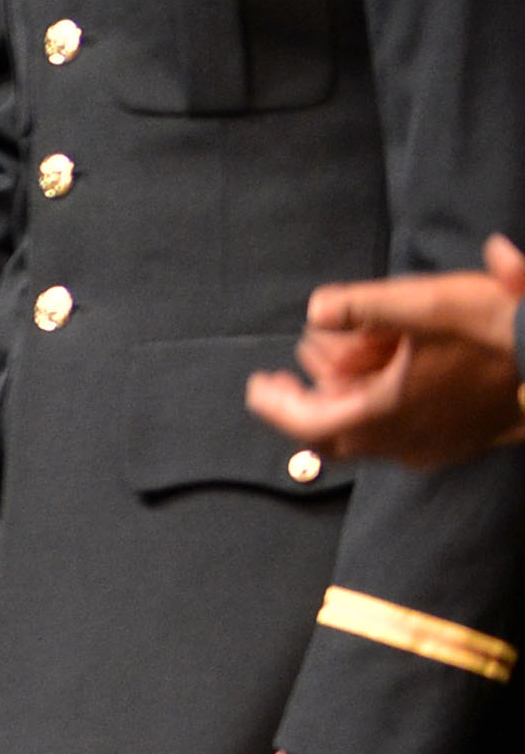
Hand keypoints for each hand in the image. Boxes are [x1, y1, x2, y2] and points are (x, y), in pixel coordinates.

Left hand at [246, 237, 524, 467]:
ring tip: (324, 379)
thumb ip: (365, 305)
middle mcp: (403, 443)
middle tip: (279, 385)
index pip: (308, 424)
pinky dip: (372, 417)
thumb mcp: (427, 304)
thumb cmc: (496, 330)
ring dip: (338, 411)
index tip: (256, 386)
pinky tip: (376, 390)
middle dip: (300, 410)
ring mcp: (432, 450)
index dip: (275, 406)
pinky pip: (397, 440)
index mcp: (387, 414)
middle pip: (330, 439)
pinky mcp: (455, 445)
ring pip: (364, 441)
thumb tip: (316, 308)